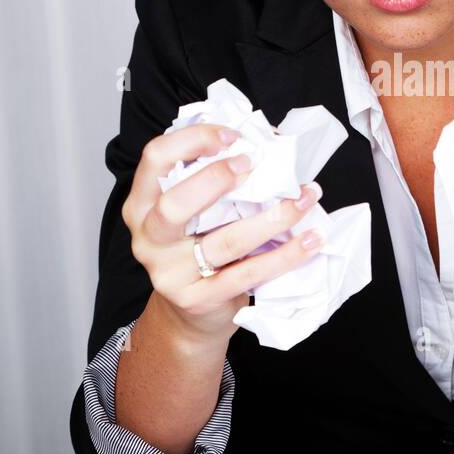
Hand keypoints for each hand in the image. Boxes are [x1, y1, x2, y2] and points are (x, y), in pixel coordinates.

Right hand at [121, 123, 323, 343]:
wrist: (191, 316)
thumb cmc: (198, 249)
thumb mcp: (194, 212)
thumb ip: (213, 179)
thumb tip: (268, 141)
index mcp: (142, 204)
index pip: (156, 158)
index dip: (194, 139)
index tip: (234, 137)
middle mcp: (148, 237)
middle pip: (174, 204)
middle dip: (218, 179)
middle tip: (256, 166)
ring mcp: (169, 273)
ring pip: (224, 241)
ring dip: (273, 217)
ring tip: (305, 199)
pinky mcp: (198, 299)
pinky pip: (247, 273)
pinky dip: (285, 255)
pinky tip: (311, 240)